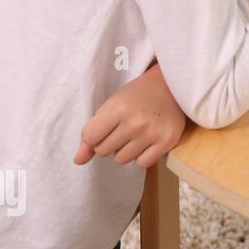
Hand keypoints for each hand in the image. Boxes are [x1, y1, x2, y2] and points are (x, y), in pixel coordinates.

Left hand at [74, 61, 188, 168]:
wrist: (170, 85)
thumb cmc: (136, 96)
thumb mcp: (110, 107)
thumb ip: (91, 134)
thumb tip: (78, 161)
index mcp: (117, 108)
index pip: (89, 138)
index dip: (94, 135)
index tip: (106, 126)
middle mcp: (135, 122)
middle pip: (104, 151)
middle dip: (109, 142)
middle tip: (123, 128)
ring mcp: (152, 133)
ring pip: (121, 159)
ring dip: (125, 150)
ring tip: (135, 134)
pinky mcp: (167, 141)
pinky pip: (142, 163)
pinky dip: (142, 156)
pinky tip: (147, 142)